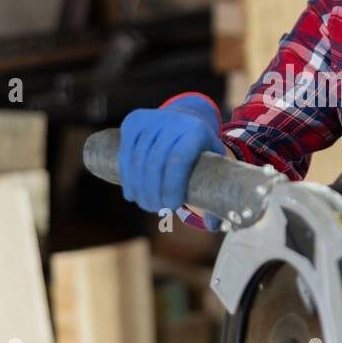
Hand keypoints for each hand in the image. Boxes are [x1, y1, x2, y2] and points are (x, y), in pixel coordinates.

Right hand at [118, 93, 225, 215]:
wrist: (186, 118)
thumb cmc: (201, 150)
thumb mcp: (214, 165)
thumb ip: (216, 194)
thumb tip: (213, 225)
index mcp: (196, 131)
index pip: (178, 161)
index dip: (171, 187)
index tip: (173, 206)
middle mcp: (174, 121)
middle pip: (155, 163)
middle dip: (153, 192)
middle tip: (156, 209)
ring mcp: (151, 119)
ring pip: (137, 160)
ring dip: (138, 188)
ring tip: (145, 204)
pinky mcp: (134, 121)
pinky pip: (125, 153)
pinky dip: (126, 176)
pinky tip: (132, 193)